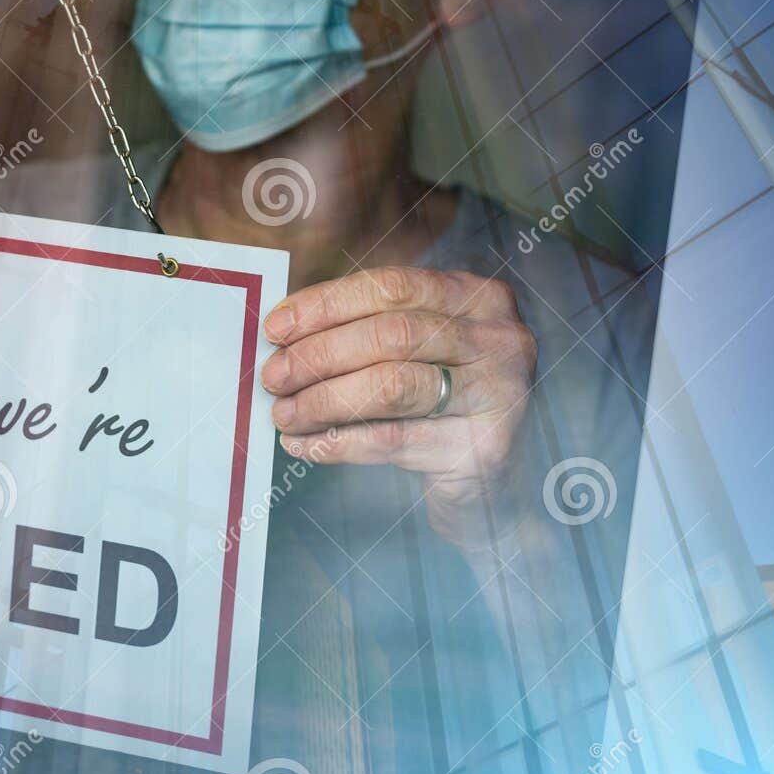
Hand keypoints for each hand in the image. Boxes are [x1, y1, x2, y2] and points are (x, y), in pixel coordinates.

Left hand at [260, 266, 536, 541]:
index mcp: (478, 298)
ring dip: (324, 400)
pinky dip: (339, 442)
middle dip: (320, 355)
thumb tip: (284, 331)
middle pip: (391, 335)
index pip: (392, 287)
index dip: (327, 305)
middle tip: (274, 377)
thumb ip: (366, 330)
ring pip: (392, 386)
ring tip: (284, 414)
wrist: (492, 486)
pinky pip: (395, 441)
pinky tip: (306, 445)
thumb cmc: (440, 406)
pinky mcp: (485, 448)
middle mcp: (500, 339)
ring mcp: (499, 393)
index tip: (276, 328)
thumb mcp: (417, 353)